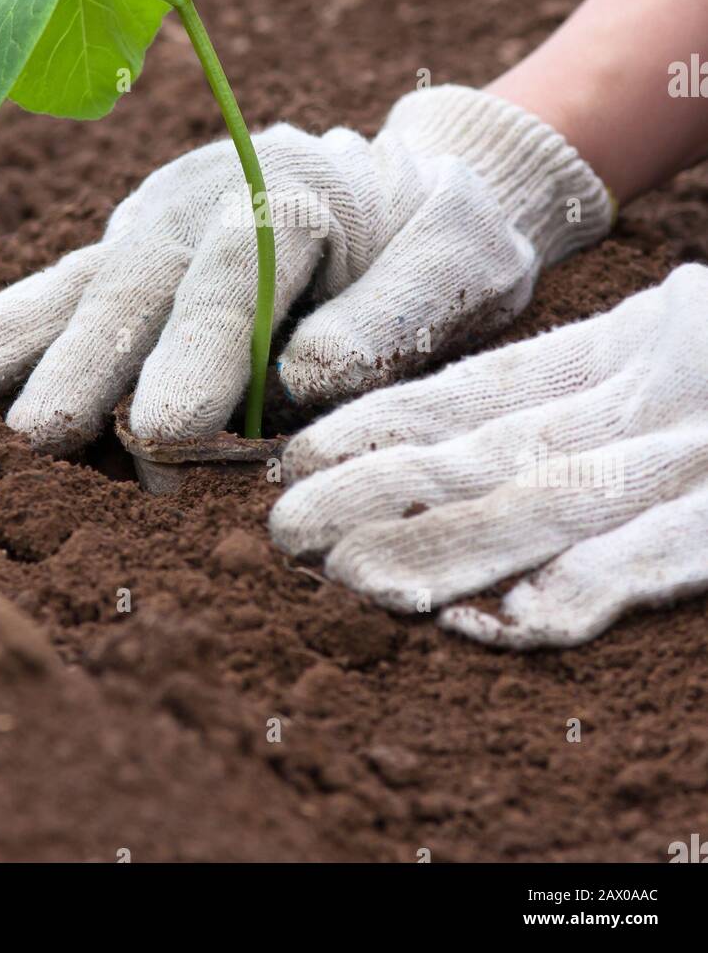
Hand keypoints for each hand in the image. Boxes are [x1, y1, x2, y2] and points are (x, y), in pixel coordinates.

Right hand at [0, 85, 610, 451]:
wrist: (417, 182)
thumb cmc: (443, 234)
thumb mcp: (461, 262)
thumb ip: (396, 314)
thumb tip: (309, 373)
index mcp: (291, 196)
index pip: (234, 278)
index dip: (198, 353)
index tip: (160, 430)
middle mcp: (203, 202)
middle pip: (135, 281)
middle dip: (85, 359)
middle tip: (41, 433)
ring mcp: (155, 224)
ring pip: (76, 286)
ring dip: (5, 341)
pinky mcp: (130, 253)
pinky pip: (58, 292)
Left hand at [270, 265, 707, 647]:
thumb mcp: (684, 334)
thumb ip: (601, 376)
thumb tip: (483, 418)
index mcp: (636, 340)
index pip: (489, 390)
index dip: (391, 424)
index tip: (303, 456)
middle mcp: (657, 389)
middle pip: (502, 450)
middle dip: (388, 492)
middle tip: (289, 527)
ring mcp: (700, 448)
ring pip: (555, 499)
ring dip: (449, 543)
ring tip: (349, 573)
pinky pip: (671, 554)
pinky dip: (588, 588)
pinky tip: (502, 622)